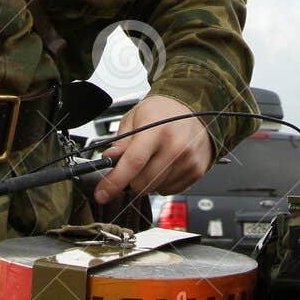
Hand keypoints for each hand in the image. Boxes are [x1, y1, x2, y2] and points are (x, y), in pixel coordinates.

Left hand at [92, 95, 211, 205]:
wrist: (193, 106)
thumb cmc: (162, 111)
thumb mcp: (135, 117)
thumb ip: (121, 141)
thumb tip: (109, 159)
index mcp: (157, 130)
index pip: (133, 163)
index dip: (114, 182)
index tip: (102, 194)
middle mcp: (176, 146)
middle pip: (143, 182)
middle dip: (131, 180)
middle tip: (133, 166)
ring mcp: (188, 160)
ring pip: (155, 189)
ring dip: (148, 181)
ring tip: (154, 160)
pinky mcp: (197, 170)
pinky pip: (170, 190)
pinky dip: (163, 183)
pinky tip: (166, 165)